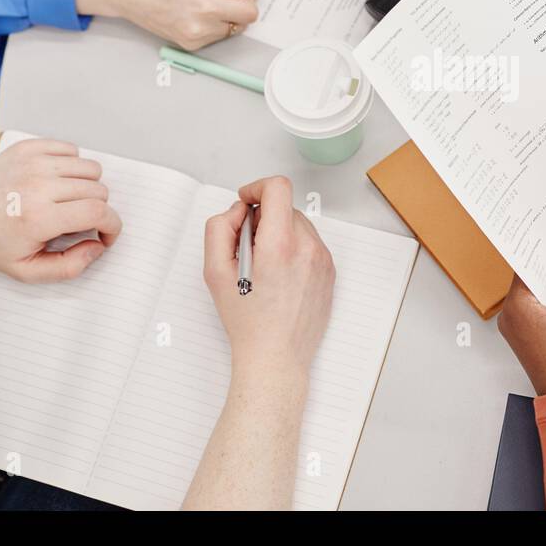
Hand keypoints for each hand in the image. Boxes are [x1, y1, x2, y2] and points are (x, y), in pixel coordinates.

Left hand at [0, 139, 121, 281]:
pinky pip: (72, 149)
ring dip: (87, 186)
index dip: (113, 226)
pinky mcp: (28, 148)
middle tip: (78, 221)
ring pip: (90, 168)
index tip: (106, 234)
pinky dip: (72, 165)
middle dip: (98, 210)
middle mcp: (37, 186)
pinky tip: (57, 181)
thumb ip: (70, 266)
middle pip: (98, 190)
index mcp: (38, 218)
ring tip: (68, 199)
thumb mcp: (28, 270)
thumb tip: (98, 245)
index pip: (99, 212)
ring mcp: (33, 163)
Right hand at [76, 0, 259, 49]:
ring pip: (228, 30)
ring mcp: (193, 40)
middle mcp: (200, 27)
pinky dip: (210, 23)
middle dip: (235, 7)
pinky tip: (192, 10)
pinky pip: (213, 36)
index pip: (249, 13)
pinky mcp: (188, 45)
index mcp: (204, 5)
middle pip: (241, 23)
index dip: (248, 0)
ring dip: (223, 15)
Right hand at [202, 176, 334, 375]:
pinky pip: (310, 245)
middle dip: (263, 219)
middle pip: (285, 208)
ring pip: (299, 226)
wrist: (276, 357)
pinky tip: (280, 277)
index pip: (277, 188)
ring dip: (279, 235)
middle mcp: (307, 248)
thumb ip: (220, 228)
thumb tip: (239, 211)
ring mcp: (323, 260)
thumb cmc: (248, 322)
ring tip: (264, 268)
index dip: (256, 188)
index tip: (246, 202)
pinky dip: (294, 250)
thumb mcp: (215, 271)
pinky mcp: (330, 272)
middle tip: (247, 250)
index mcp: (280, 245)